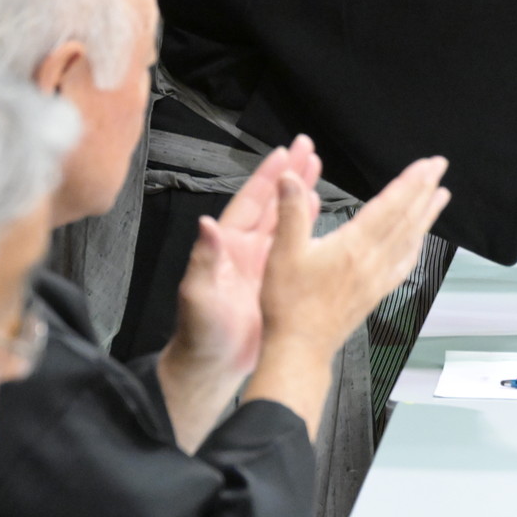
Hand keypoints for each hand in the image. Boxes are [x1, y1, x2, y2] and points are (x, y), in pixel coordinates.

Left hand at [168, 136, 320, 379]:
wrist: (213, 366)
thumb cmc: (199, 335)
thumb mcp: (198, 296)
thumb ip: (202, 261)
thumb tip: (206, 226)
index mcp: (228, 247)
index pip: (250, 202)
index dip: (268, 177)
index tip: (284, 152)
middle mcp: (246, 249)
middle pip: (272, 203)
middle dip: (289, 175)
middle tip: (308, 149)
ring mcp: (263, 263)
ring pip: (285, 219)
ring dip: (300, 193)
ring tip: (317, 169)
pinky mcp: (277, 279)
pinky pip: (295, 244)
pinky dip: (307, 224)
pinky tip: (318, 211)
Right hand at [257, 156, 450, 358]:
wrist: (300, 348)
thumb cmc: (289, 304)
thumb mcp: (282, 252)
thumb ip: (290, 212)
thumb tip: (290, 177)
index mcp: (353, 245)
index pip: (390, 205)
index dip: (410, 182)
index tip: (427, 164)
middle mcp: (372, 259)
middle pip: (406, 217)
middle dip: (425, 190)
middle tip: (440, 168)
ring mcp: (378, 277)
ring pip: (410, 238)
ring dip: (427, 214)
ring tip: (441, 196)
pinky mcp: (376, 292)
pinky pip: (404, 264)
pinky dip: (416, 246)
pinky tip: (420, 241)